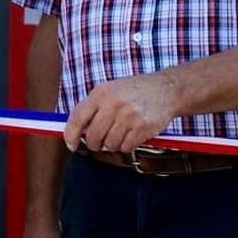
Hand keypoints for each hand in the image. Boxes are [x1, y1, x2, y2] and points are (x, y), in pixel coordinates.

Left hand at [65, 72, 182, 153]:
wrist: (167, 89)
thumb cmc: (134, 92)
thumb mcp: (110, 90)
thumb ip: (92, 108)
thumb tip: (75, 131)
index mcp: (100, 93)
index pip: (77, 119)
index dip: (71, 136)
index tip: (71, 145)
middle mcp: (113, 104)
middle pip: (93, 137)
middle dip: (94, 144)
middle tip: (100, 142)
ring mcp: (129, 116)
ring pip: (109, 144)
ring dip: (113, 144)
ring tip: (120, 133)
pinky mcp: (143, 127)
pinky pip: (126, 147)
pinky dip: (127, 146)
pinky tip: (132, 135)